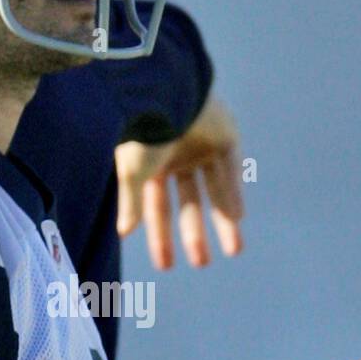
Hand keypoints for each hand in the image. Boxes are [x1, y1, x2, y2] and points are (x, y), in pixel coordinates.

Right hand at [115, 93, 244, 269]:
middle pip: (189, 202)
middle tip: (201, 263)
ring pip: (215, 189)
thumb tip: (123, 233)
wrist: (163, 94)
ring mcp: (202, 144)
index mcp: (151, 164)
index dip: (161, 236)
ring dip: (224, 219)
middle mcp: (177, 155)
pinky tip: (238, 218)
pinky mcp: (225, 133)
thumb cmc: (142, 134)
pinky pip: (231, 168)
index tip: (165, 265)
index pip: (157, 207)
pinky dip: (233, 192)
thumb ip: (133, 204)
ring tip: (233, 250)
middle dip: (194, 233)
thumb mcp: (134, 174)